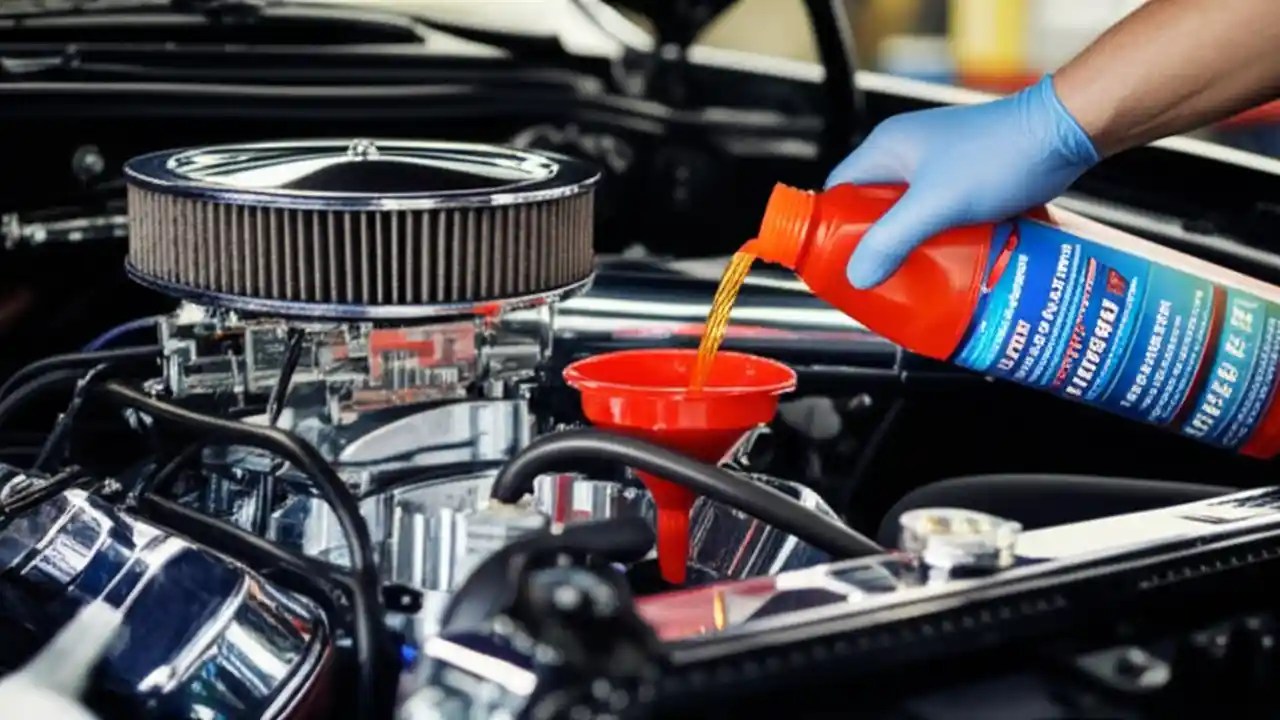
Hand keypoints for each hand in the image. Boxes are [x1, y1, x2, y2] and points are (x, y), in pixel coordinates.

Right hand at [826, 75, 1100, 288]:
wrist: (1065, 132)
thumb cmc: (1005, 153)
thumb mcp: (937, 202)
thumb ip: (893, 239)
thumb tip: (858, 275)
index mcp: (887, 148)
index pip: (838, 193)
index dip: (830, 229)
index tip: (834, 262)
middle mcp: (908, 155)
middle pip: (871, 209)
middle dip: (873, 245)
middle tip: (875, 278)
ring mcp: (939, 167)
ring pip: (908, 216)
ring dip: (909, 246)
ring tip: (910, 278)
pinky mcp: (968, 181)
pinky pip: (939, 217)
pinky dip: (939, 241)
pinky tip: (947, 265)